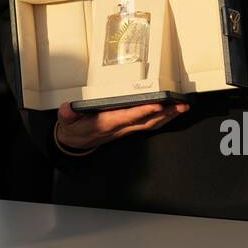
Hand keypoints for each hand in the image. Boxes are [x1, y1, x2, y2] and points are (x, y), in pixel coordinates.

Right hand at [55, 100, 188, 151]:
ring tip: (181, 108)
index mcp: (106, 124)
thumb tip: (68, 108)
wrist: (75, 143)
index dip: (142, 112)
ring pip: (150, 124)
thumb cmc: (74, 128)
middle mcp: (119, 128)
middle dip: (165, 114)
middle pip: (146, 122)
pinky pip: (148, 125)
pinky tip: (170, 114)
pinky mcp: (128, 129)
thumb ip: (68, 114)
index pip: (127, 117)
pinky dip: (161, 119)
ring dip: (167, 117)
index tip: (156, 104)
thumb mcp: (66, 121)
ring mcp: (125, 130)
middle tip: (180, 106)